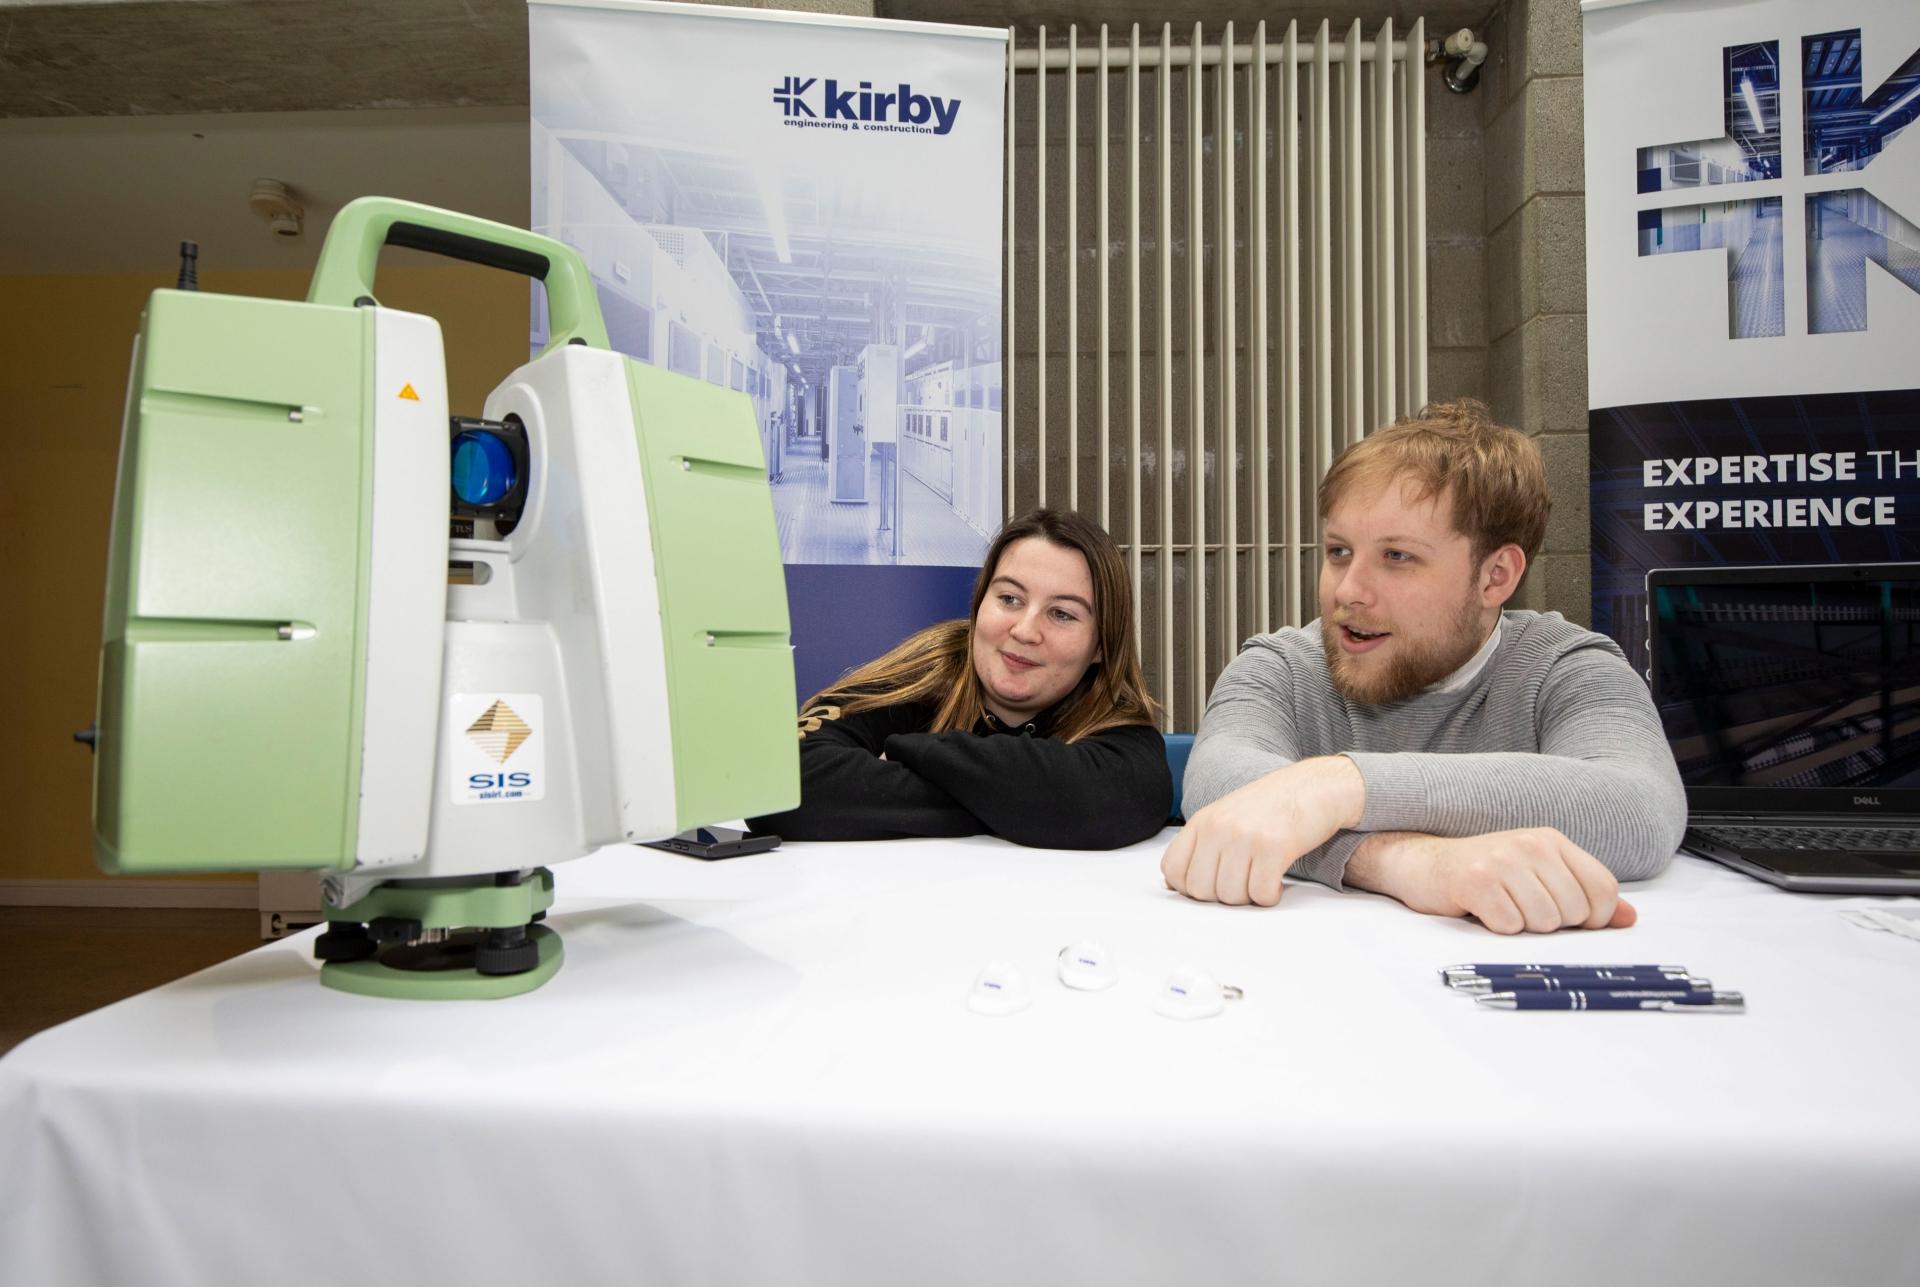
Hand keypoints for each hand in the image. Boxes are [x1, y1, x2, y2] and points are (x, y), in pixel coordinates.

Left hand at [1160, 757, 1365, 905]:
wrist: (1316, 788)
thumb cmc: (1272, 806)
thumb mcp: (1226, 816)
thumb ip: (1202, 845)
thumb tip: (1175, 885)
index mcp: (1203, 821)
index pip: (1173, 870)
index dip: (1190, 887)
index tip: (1212, 885)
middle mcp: (1219, 828)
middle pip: (1201, 891)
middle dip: (1223, 896)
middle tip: (1243, 881)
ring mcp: (1245, 837)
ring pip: (1232, 897)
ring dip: (1250, 896)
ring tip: (1262, 876)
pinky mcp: (1274, 848)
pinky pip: (1261, 895)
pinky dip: (1270, 896)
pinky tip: (1277, 880)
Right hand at [1348, 827, 1636, 932]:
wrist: (1421, 862)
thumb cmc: (1485, 874)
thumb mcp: (1538, 875)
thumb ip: (1584, 894)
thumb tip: (1629, 918)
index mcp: (1552, 841)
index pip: (1603, 889)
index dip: (1593, 917)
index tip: (1568, 919)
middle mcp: (1530, 844)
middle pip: (1574, 912)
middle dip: (1551, 923)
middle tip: (1521, 908)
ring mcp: (1502, 861)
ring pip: (1544, 922)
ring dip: (1522, 926)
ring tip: (1502, 908)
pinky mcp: (1476, 881)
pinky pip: (1510, 925)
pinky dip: (1497, 928)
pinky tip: (1483, 911)